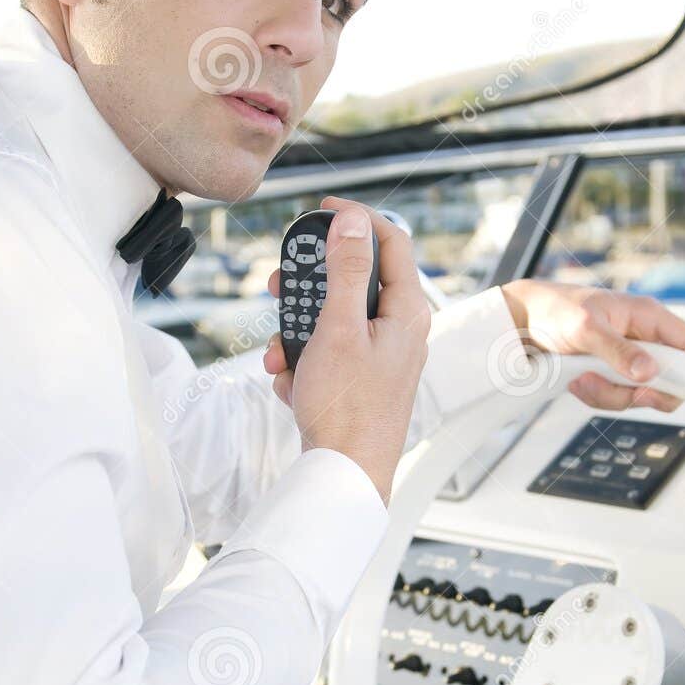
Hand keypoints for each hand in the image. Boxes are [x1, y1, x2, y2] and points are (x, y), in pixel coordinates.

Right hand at [263, 196, 429, 504]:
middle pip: (354, 283)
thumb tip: (352, 220)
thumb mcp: (339, 328)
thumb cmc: (347, 407)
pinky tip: (292, 386)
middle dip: (310, 288)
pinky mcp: (363, 384)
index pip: (391, 241)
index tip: (323, 209)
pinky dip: (304, 366)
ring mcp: (383, 359)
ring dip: (298, 334)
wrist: (345, 475)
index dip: (357, 218)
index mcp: (407, 312)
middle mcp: (401, 332)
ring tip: (281, 356)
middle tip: (278, 286)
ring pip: (333, 323)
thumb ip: (346, 270)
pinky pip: (328, 357)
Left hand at [500, 279, 684, 410]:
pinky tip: (577, 381)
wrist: (518, 323)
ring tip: (583, 377)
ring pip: (640, 395)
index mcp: (648, 317)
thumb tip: (650, 373)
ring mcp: (626, 360)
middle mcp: (642, 339)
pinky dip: (596, 395)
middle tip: (628, 391)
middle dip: (645, 392)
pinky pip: (615, 399)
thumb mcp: (586, 328)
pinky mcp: (609, 376)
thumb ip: (619, 351)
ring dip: (612, 394)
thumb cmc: (554, 310)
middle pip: (671, 380)